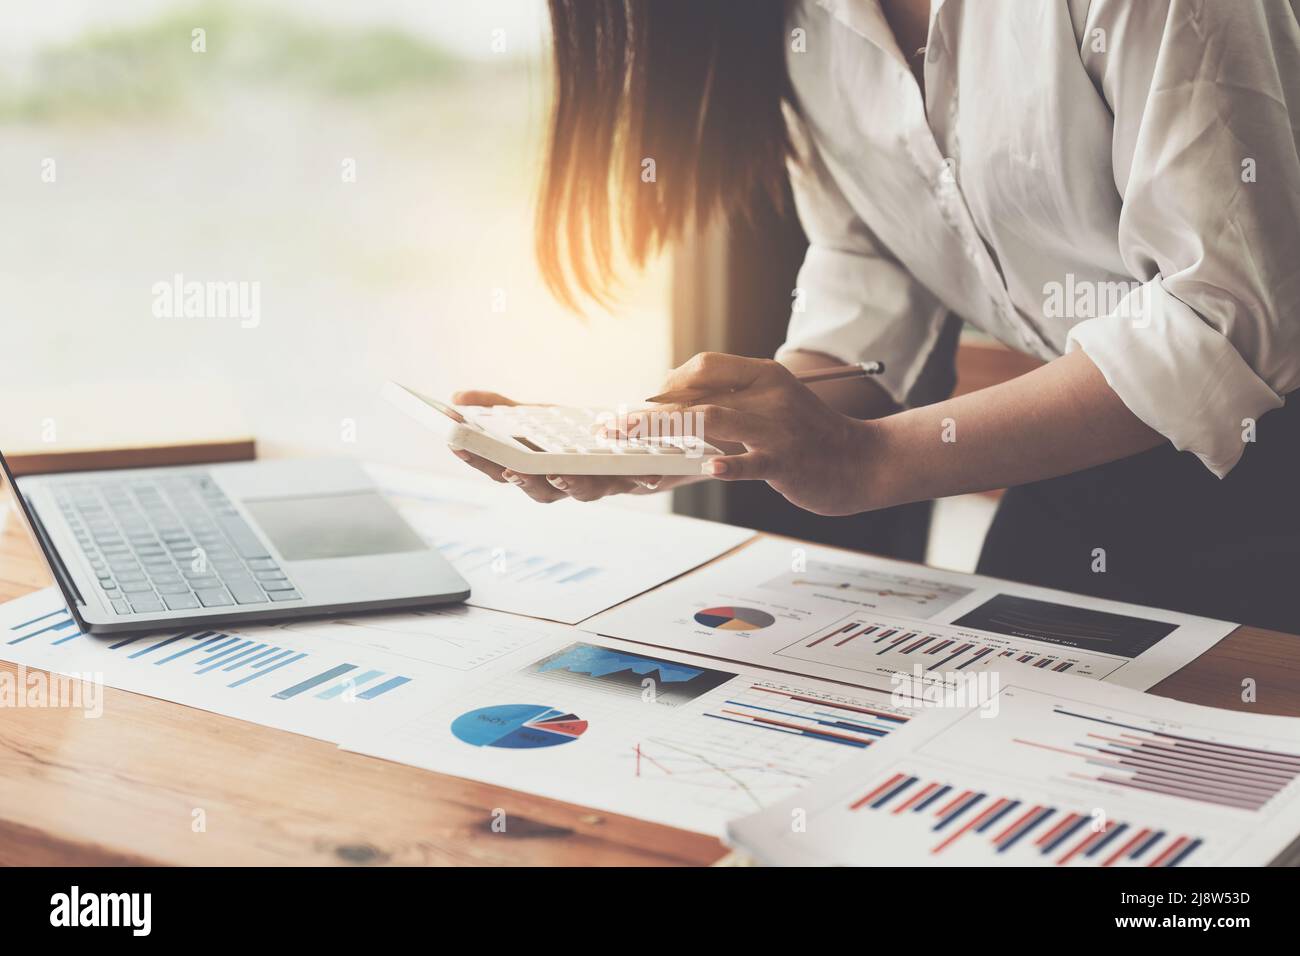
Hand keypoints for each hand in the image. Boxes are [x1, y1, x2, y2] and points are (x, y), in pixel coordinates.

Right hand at [449, 390, 676, 503]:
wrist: (645, 443)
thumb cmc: (583, 436)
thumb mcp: (541, 418)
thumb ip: (502, 410)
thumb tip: (458, 397)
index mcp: (542, 468)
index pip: (504, 470)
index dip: (480, 461)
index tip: (457, 443)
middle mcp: (570, 482)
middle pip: (543, 493)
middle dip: (526, 483)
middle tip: (511, 470)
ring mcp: (603, 481)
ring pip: (586, 492)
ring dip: (573, 487)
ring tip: (561, 475)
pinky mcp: (637, 474)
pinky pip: (641, 480)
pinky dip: (643, 478)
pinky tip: (648, 474)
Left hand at [628, 353, 877, 515]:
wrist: (863, 462)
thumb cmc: (811, 436)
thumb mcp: (775, 403)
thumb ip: (734, 400)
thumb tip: (682, 406)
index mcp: (764, 376)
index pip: (703, 367)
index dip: (667, 385)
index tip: (644, 408)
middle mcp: (768, 396)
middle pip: (698, 394)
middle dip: (650, 412)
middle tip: (616, 427)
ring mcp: (778, 429)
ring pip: (714, 421)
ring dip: (668, 431)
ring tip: (636, 442)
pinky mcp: (788, 461)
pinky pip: (752, 462)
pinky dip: (728, 465)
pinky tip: (709, 470)